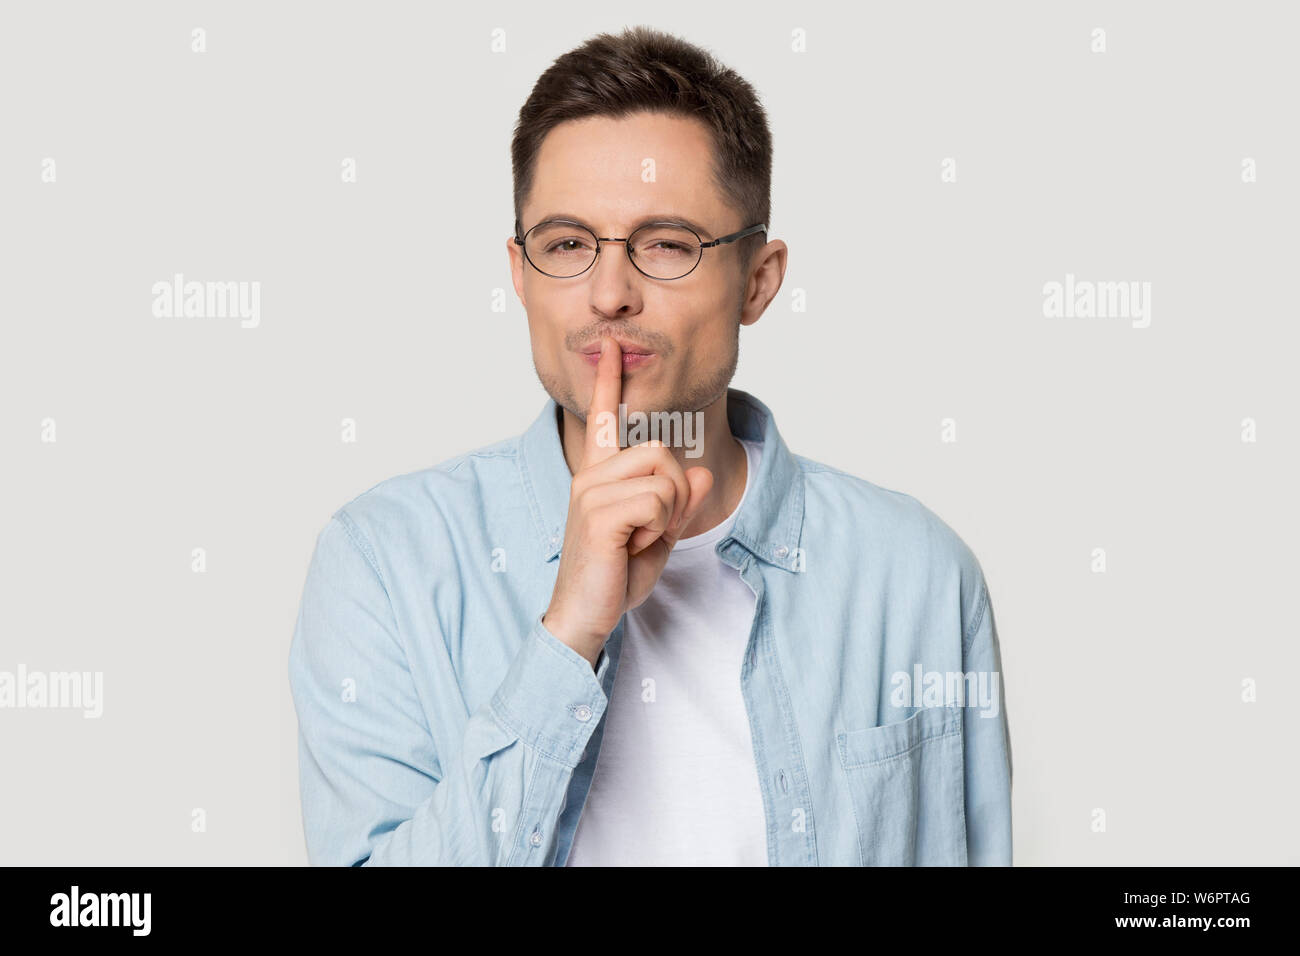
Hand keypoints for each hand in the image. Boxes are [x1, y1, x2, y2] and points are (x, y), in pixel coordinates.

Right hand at [542, 336, 713, 666]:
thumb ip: (680, 503)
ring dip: (668, 513)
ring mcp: (591, 491)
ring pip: (664, 475)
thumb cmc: (614, 576)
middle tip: (653, 528)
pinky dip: (659, 528)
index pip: (603, 417)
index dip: (609, 381)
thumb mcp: (658, 535)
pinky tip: (632, 547)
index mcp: (599, 475)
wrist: (585, 615)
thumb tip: (701, 471)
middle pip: (661, 451)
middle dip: (676, 492)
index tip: (611, 347)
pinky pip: (657, 501)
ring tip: (638, 539)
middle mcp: (591, 475)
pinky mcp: (599, 514)